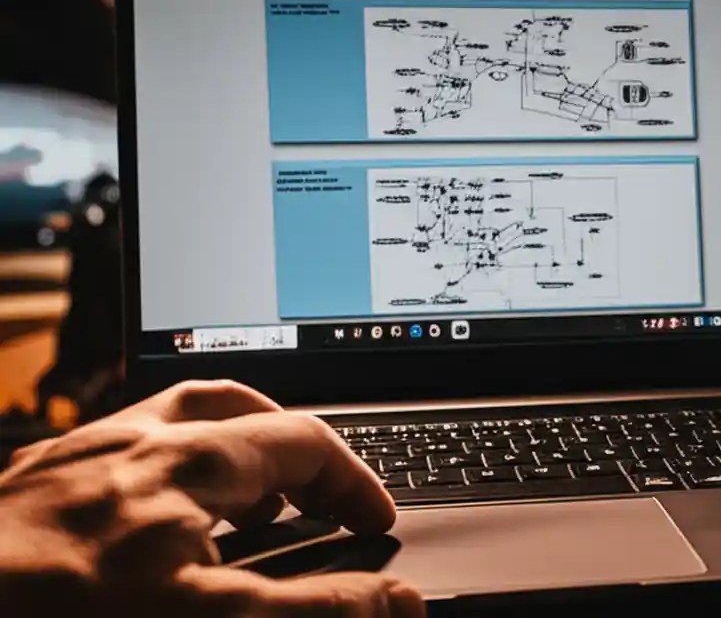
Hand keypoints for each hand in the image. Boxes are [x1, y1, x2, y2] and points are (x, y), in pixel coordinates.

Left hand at [0, 380, 424, 616]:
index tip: (377, 520)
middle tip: (319, 489)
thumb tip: (397, 604)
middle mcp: (129, 445)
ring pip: (168, 416)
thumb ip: (314, 612)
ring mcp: (72, 461)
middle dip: (293, 442)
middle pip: (238, 409)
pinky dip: (154, 465)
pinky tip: (144, 516)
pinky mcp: (25, 487)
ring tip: (245, 487)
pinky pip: (111, 449)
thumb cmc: (54, 612)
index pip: (303, 444)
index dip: (354, 480)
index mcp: (183, 466)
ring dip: (225, 439)